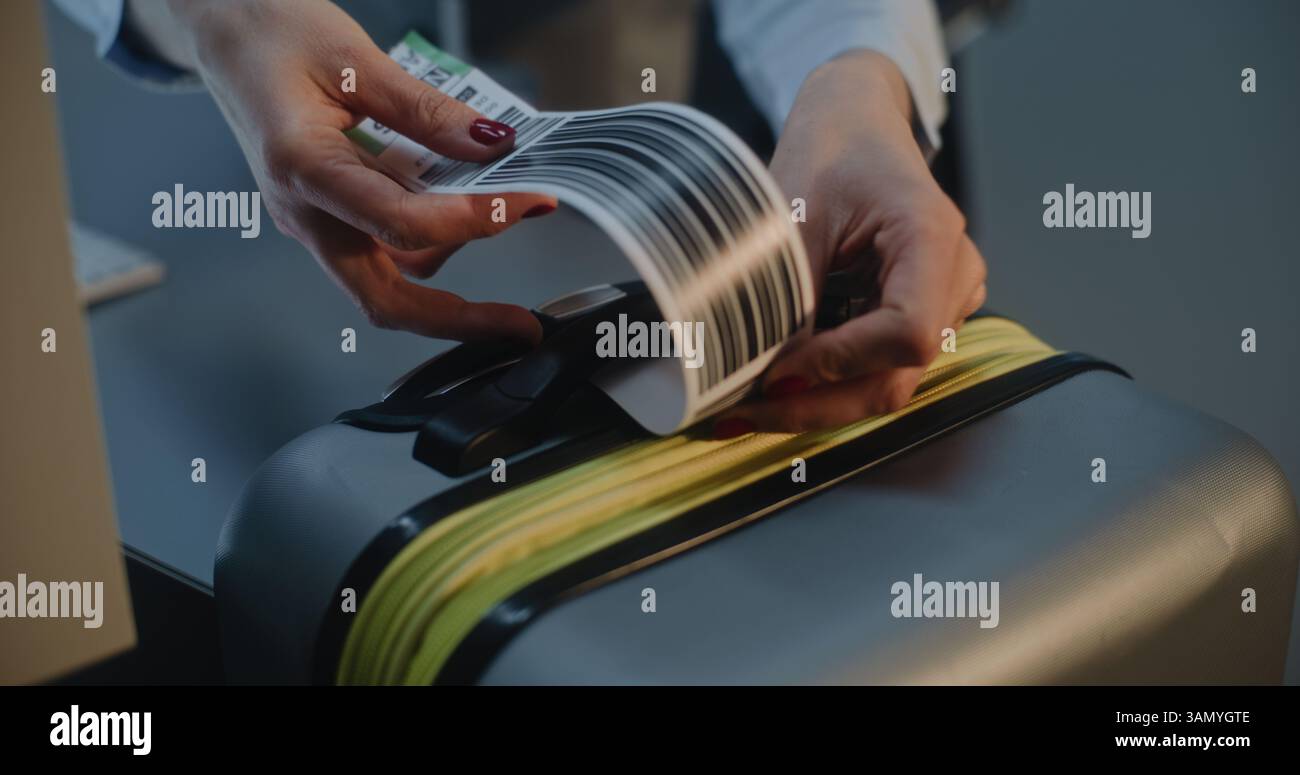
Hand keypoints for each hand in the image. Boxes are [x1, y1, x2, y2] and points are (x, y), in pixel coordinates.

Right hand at [155, 0, 556, 341]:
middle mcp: (303, 212)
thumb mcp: (355, 59)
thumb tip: (492, 144)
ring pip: (388, 280)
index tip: (527, 203)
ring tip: (506, 213)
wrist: (222, 30)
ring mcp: (313, 221)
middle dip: (459, 319)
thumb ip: (427, 111)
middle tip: (520, 325)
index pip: (400, 225)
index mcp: (303, 168)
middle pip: (385, 299)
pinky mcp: (326, 216)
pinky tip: (463, 204)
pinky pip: (383, 249)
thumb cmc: (269, 32)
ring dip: (451, 264)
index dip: (472, 222)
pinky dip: (430, 240)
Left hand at [714, 50, 985, 436]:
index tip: (774, 373)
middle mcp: (954, 276)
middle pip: (894, 377)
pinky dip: (825, 386)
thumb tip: (759, 377)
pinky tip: (774, 392)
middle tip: (739, 414)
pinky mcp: (922, 317)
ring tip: (744, 410)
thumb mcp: (795, 214)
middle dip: (813, 404)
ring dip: (815, 404)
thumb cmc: (830, 152)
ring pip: (885, 384)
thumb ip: (788, 295)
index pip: (906, 334)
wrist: (855, 124)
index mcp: (932, 236)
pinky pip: (878, 370)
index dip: (838, 364)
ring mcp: (946, 302)